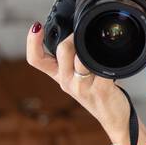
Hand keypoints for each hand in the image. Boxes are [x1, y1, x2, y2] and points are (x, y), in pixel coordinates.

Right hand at [25, 22, 132, 141]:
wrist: (113, 118)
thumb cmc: (97, 92)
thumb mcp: (78, 76)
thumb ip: (74, 57)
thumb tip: (77, 31)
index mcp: (59, 75)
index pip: (36, 59)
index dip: (32, 42)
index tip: (36, 26)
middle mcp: (66, 81)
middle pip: (62, 51)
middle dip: (72, 36)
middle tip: (84, 33)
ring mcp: (82, 87)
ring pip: (80, 58)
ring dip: (89, 46)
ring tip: (100, 44)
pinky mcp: (100, 90)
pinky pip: (101, 69)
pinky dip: (108, 60)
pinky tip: (114, 57)